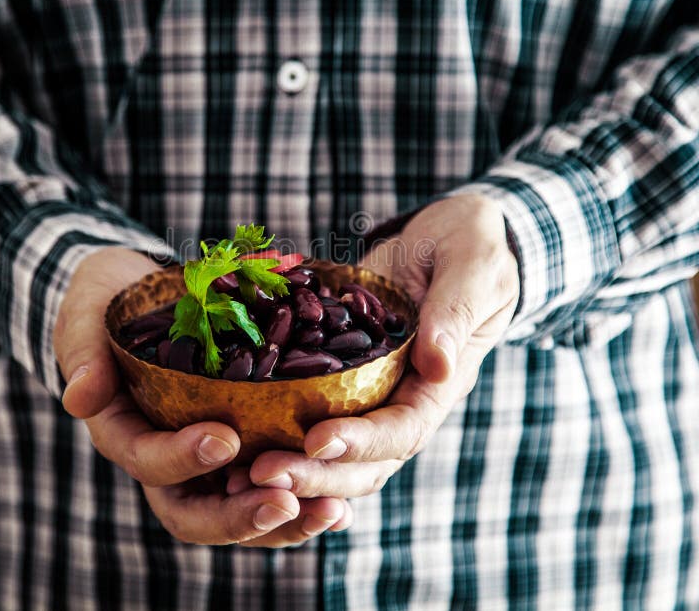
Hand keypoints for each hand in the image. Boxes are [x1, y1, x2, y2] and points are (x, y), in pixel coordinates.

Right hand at [54, 246, 347, 545]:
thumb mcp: (85, 316)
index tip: (224, 438)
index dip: (182, 457)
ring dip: (282, 517)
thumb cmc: (105, 304)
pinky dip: (299, 494)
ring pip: (237, 507)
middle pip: (196, 510)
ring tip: (330, 510)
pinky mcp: (237, 442)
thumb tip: (80, 398)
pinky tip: (340, 498)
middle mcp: (164, 455)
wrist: (132, 297)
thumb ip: (83, 353)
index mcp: (124, 431)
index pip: (147, 461)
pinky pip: (265, 482)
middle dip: (240, 515)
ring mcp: (202, 455)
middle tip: (286, 503)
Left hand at [247, 195, 518, 508]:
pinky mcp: (340, 374)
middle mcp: (403, 398)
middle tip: (261, 474)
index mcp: (439, 383)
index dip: (362, 441)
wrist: (445, 237)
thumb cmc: (469, 246)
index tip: (317, 440)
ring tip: (241, 474)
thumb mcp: (472, 267)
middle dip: (314, 472)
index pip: (403, 430)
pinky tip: (238, 441)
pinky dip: (279, 434)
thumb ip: (456, 310)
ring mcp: (369, 391)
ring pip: (332, 450)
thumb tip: (436, 363)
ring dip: (292, 467)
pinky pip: (310, 412)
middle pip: (362, 459)